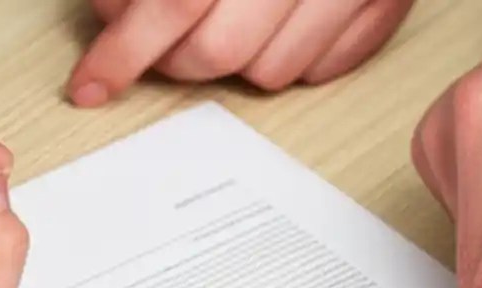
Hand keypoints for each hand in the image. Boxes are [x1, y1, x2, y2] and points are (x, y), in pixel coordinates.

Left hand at [66, 0, 414, 105]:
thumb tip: (111, 12)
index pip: (174, 3)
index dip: (123, 51)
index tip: (92, 84)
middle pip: (219, 53)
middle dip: (174, 61)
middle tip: (155, 42)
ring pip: (269, 73)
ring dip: (235, 59)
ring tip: (230, 13)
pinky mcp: (389, 1)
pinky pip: (321, 69)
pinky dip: (290, 54)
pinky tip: (277, 17)